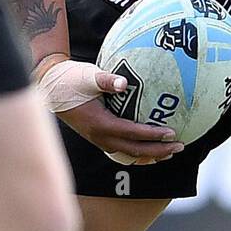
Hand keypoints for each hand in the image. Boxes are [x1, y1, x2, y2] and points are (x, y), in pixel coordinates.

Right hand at [47, 57, 185, 164]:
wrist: (50, 88)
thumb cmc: (70, 80)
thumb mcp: (88, 76)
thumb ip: (107, 80)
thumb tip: (125, 83)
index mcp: (100, 124)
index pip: (132, 133)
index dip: (152, 135)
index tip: (171, 133)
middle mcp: (100, 137)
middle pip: (134, 150)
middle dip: (158, 150)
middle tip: (180, 146)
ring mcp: (98, 139)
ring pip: (128, 153)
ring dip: (149, 154)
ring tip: (169, 153)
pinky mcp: (97, 137)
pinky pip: (121, 150)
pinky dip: (137, 152)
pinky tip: (148, 149)